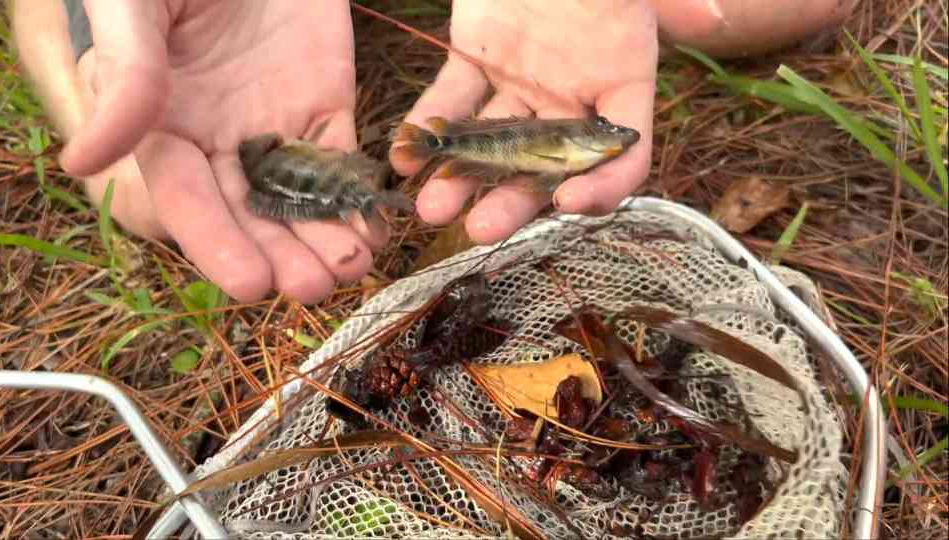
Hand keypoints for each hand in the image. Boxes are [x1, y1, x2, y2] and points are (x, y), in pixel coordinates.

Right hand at [59, 0, 383, 303]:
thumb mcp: (134, 8)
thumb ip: (125, 78)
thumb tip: (81, 161)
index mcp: (164, 127)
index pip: (189, 200)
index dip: (217, 244)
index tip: (250, 284)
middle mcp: (220, 140)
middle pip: (250, 213)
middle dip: (281, 255)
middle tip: (313, 288)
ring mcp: (276, 125)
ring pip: (300, 198)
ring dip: (324, 238)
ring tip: (350, 270)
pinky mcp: (325, 104)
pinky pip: (341, 160)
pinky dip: (356, 197)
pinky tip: (372, 229)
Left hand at [390, 0, 656, 244]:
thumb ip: (657, 16)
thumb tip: (721, 21)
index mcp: (623, 84)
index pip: (626, 154)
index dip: (605, 186)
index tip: (570, 202)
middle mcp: (571, 95)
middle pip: (546, 163)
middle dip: (512, 200)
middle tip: (480, 232)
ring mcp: (521, 82)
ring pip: (492, 142)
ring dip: (461, 177)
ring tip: (430, 208)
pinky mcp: (473, 60)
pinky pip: (450, 101)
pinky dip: (427, 127)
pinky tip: (405, 155)